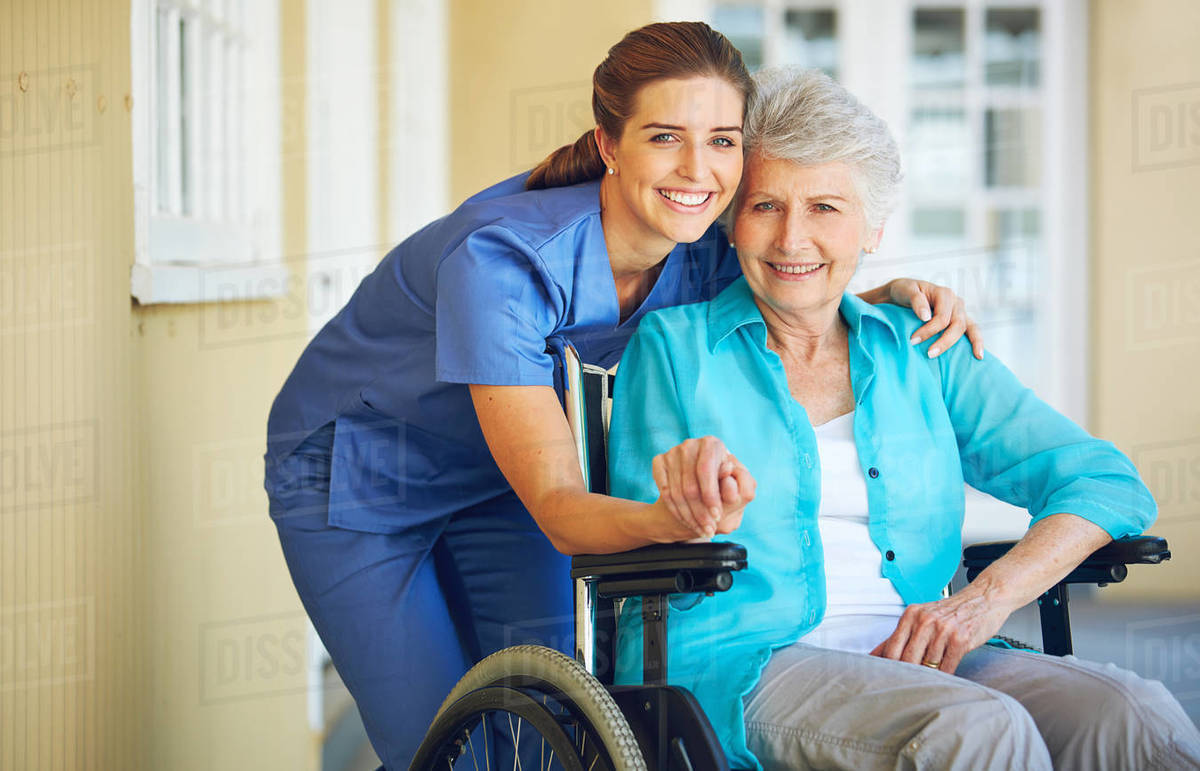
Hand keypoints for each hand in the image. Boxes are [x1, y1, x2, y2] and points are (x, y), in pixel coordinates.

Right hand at [651, 436, 755, 538]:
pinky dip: (676, 511)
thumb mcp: (737, 488)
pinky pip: (665, 492)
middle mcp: (691, 444)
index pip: (706, 471)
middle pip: (690, 486)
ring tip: (700, 531)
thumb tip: (728, 471)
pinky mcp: (659, 461)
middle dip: (700, 512)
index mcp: (713, 444)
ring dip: (689, 516)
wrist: (699, 484)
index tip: (717, 517)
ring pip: (677, 493)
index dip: (711, 496)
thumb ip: (739, 482)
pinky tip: (686, 522)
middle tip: (709, 530)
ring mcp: (673, 453)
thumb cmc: (723, 486)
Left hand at [869, 589, 1012, 674]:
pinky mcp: (961, 640)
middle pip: (907, 658)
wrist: (984, 598)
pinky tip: (943, 679)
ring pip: (927, 664)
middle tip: (905, 687)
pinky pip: (947, 666)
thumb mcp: (922, 617)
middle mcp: (925, 620)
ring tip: (926, 682)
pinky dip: (944, 676)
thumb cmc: (951, 611)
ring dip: (926, 677)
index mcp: (912, 615)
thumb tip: (874, 655)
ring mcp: (943, 630)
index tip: (887, 678)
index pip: (891, 648)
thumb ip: (899, 636)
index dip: (888, 667)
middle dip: (906, 675)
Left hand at [881, 279, 983, 359]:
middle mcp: (955, 302)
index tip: (913, 341)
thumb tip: (926, 317)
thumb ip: (916, 300)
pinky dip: (977, 342)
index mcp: (944, 294)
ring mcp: (960, 311)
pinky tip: (978, 356)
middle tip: (928, 354)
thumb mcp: (906, 290)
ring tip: (956, 358)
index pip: (942, 317)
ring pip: (968, 328)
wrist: (903, 294)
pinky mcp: (960, 320)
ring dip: (958, 344)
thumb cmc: (904, 291)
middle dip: (943, 341)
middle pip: (957, 324)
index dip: (929, 330)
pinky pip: (972, 330)